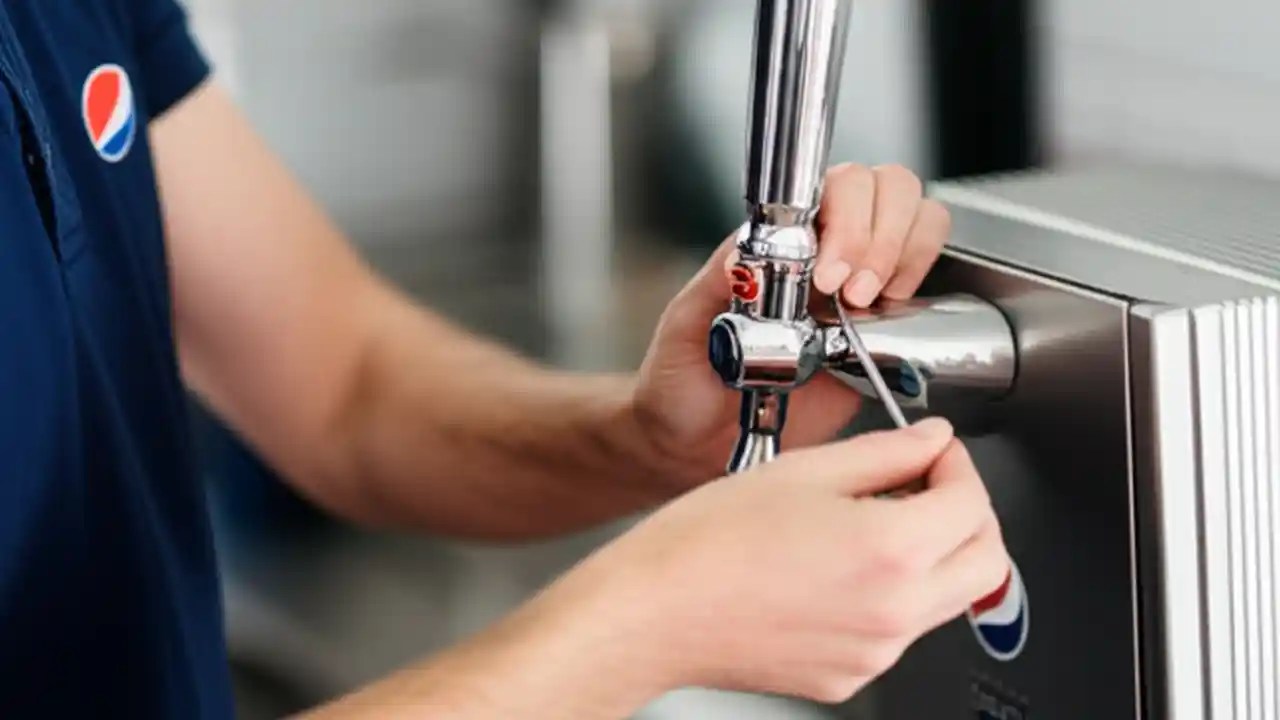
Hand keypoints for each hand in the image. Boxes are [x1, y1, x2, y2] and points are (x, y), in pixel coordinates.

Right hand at [541, 419, 1006, 705]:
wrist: (654, 611)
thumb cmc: (708, 543)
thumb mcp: (804, 469)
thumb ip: (885, 452)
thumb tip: (931, 442)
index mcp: (891, 551)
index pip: (972, 501)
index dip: (958, 464)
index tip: (934, 452)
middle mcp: (894, 613)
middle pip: (987, 562)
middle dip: (969, 514)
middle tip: (930, 485)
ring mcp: (874, 654)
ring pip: (947, 599)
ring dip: (934, 555)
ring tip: (872, 522)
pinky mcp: (848, 677)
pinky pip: (898, 631)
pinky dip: (891, 594)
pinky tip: (837, 567)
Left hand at [634, 163, 950, 482]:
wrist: (701, 444)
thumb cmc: (683, 383)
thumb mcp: (685, 325)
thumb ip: (713, 283)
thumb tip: (746, 251)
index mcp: (778, 244)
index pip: (832, 186)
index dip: (845, 218)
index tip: (828, 275)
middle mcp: (825, 255)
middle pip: (886, 189)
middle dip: (881, 234)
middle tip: (853, 292)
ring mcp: (861, 290)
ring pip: (919, 222)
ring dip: (907, 253)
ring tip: (871, 303)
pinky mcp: (888, 335)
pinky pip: (929, 286)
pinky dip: (923, 286)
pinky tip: (890, 321)